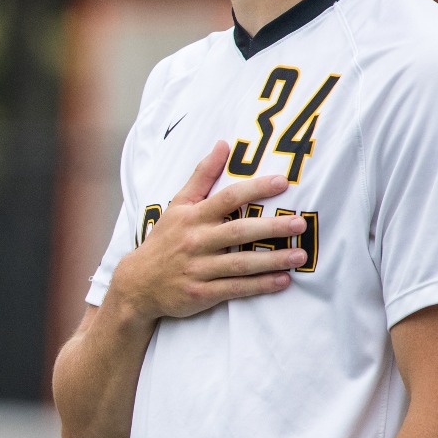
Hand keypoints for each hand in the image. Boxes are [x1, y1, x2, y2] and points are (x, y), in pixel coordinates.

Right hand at [110, 143, 309, 322]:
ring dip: (272, 260)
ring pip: (241, 264)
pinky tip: (282, 281)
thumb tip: (223, 144)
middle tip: (299, 224)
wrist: (138, 283)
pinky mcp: (201, 294)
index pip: (227, 198)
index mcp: (192, 217)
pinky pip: (235, 289)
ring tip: (300, 255)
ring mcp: (198, 269)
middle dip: (271, 228)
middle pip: (238, 232)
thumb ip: (202, 176)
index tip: (283, 183)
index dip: (255, 189)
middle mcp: (195, 241)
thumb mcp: (178, 206)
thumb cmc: (165, 240)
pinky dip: (260, 286)